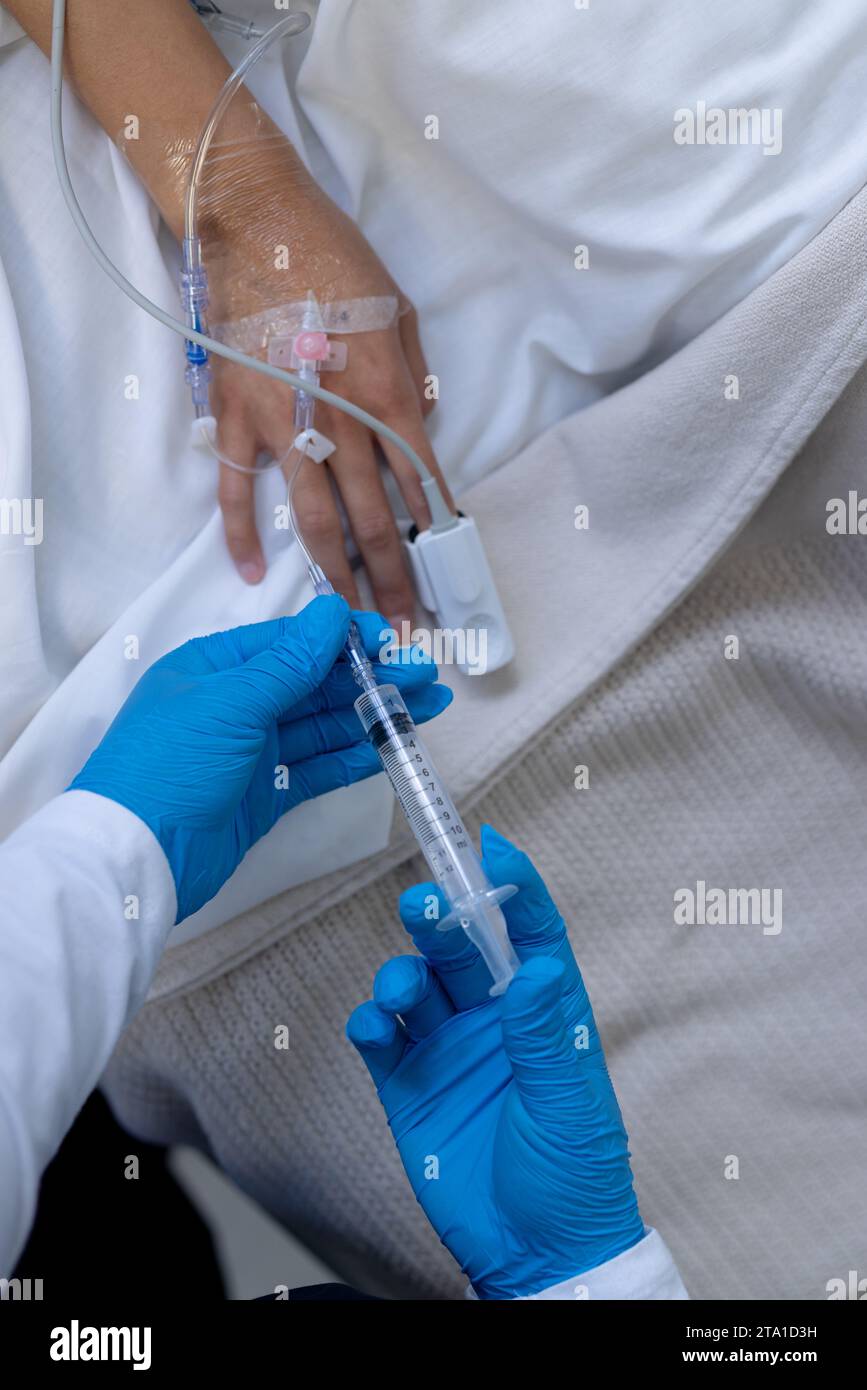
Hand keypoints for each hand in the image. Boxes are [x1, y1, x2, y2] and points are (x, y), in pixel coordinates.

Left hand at [69, 595, 451, 920]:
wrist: (137, 856)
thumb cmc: (169, 766)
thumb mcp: (230, 703)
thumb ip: (288, 662)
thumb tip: (332, 613)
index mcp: (216, 668)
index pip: (292, 642)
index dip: (344, 639)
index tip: (390, 639)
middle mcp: (236, 704)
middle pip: (315, 683)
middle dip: (372, 677)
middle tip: (425, 677)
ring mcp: (253, 751)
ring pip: (325, 726)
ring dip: (374, 715)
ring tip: (427, 708)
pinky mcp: (267, 793)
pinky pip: (319, 768)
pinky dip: (355, 757)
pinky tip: (392, 747)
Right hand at [203, 147, 453, 621]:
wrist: (257, 221)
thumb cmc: (337, 258)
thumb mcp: (401, 311)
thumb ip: (415, 378)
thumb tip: (419, 429)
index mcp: (388, 396)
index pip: (421, 486)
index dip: (434, 540)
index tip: (445, 580)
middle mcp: (341, 422)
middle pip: (373, 520)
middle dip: (392, 581)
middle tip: (402, 628)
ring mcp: (284, 425)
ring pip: (315, 518)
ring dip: (336, 574)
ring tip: (347, 618)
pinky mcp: (237, 418)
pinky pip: (239, 488)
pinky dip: (242, 532)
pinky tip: (249, 571)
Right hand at [347, 826, 644, 1298]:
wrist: (534, 1256)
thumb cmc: (574, 1177)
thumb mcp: (568, 1106)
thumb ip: (543, 1036)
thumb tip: (533, 965)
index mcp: (543, 1014)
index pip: (531, 935)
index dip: (515, 889)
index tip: (492, 847)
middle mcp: (494, 1022)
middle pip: (463, 948)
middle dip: (441, 919)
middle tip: (424, 905)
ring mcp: (449, 1052)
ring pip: (417, 985)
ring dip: (402, 973)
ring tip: (402, 994)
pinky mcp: (409, 1087)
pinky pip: (382, 1039)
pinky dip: (371, 1022)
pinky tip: (375, 1026)